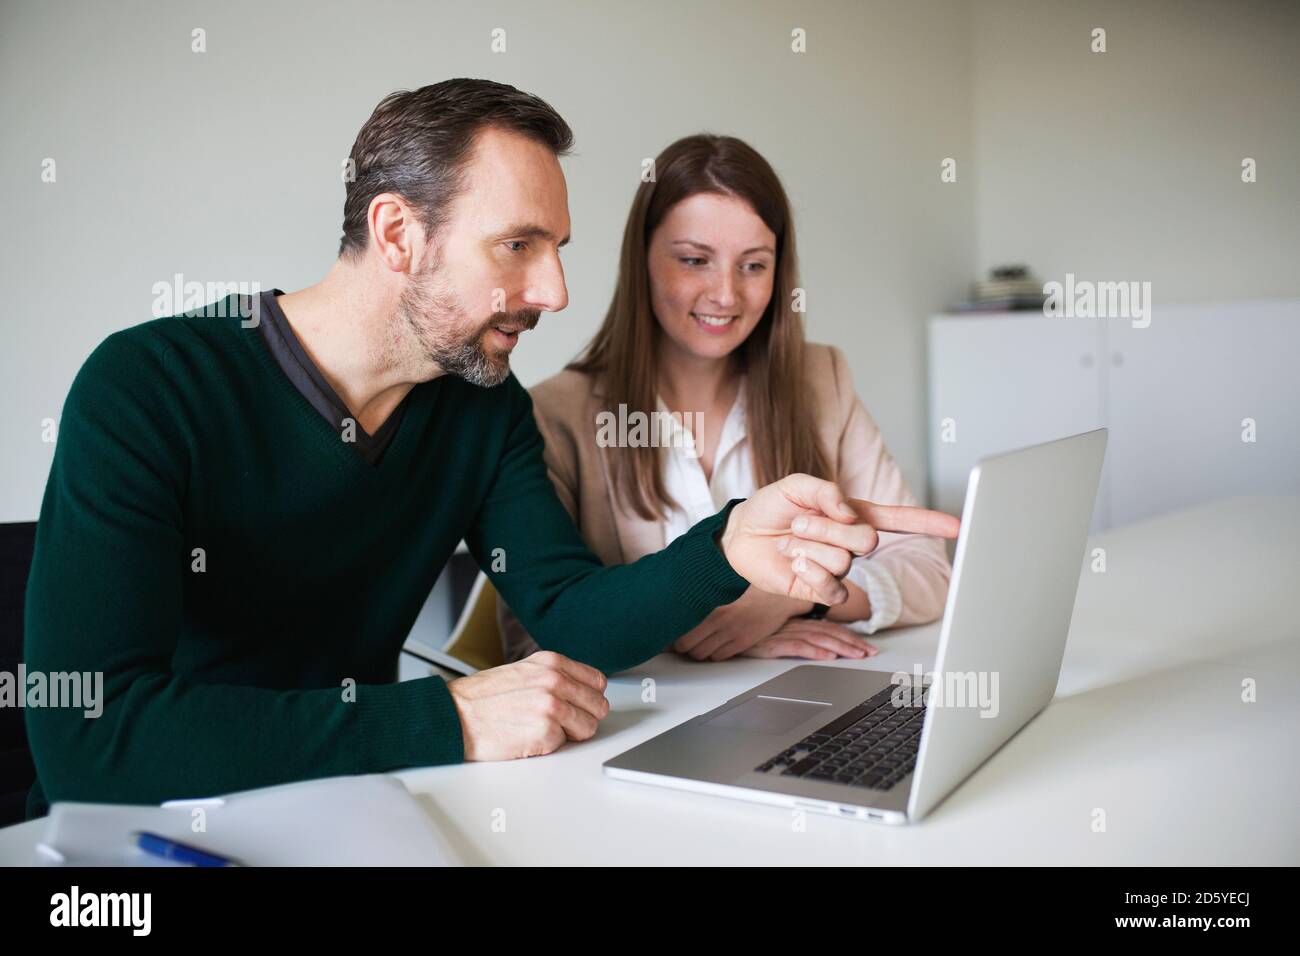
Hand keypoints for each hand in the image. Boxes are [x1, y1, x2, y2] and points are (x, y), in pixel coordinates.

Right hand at [447, 650, 609, 760]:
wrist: (456, 715)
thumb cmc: (484, 698)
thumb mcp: (525, 671)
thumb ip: (555, 676)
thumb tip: (582, 691)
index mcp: (552, 663)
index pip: (597, 681)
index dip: (588, 698)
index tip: (579, 705)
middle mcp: (555, 681)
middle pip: (598, 706)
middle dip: (583, 717)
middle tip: (561, 722)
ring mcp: (552, 706)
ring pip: (588, 727)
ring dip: (569, 734)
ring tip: (543, 729)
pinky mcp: (545, 732)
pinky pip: (565, 744)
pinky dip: (549, 745)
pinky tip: (529, 737)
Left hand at [673, 588, 810, 660]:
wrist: (779, 589)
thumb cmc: (750, 581)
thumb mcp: (721, 580)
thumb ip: (700, 590)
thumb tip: (678, 594)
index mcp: (708, 601)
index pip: (679, 626)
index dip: (674, 631)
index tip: (674, 630)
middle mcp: (717, 618)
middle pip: (686, 645)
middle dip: (684, 644)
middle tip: (686, 639)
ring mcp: (730, 632)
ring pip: (700, 654)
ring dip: (699, 650)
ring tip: (702, 642)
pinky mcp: (743, 641)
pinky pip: (719, 656)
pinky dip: (715, 653)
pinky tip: (718, 644)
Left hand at [719, 474, 960, 606]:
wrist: (742, 536)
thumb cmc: (772, 508)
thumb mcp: (795, 486)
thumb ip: (826, 492)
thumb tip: (850, 513)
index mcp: (855, 515)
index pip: (900, 519)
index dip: (928, 522)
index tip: (957, 526)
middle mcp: (852, 542)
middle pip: (867, 541)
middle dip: (827, 528)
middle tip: (800, 524)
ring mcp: (840, 566)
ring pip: (843, 561)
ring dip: (810, 547)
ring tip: (792, 541)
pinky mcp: (823, 589)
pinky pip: (832, 587)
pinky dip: (809, 572)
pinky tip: (795, 564)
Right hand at [741, 619, 878, 660]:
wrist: (720, 628)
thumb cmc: (745, 630)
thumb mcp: (774, 631)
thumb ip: (793, 634)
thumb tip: (817, 644)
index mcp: (795, 622)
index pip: (828, 628)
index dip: (849, 636)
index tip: (866, 646)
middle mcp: (792, 625)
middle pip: (829, 632)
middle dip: (853, 643)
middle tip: (871, 653)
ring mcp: (782, 633)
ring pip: (819, 638)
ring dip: (840, 647)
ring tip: (857, 655)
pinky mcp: (771, 643)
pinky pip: (798, 646)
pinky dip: (815, 650)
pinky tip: (828, 656)